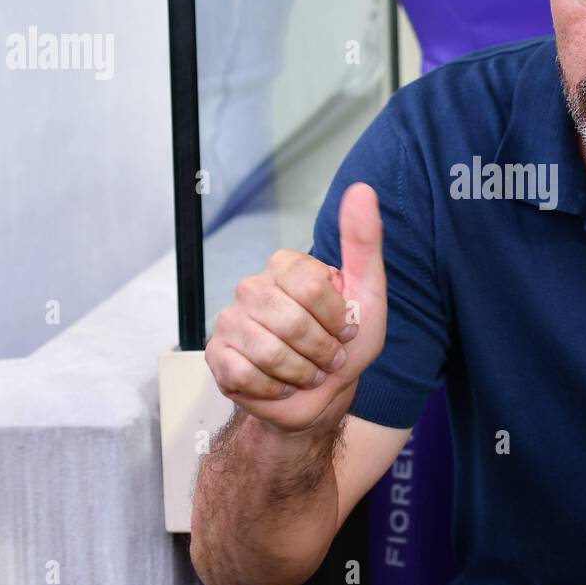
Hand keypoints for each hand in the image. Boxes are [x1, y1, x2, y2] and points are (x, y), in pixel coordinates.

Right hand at [204, 183, 387, 434]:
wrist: (322, 396)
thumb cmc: (345, 343)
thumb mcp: (368, 292)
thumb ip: (363, 241)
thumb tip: (362, 188)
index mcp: (286, 267)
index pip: (311, 285)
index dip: (335, 317)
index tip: (344, 328)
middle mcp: (252, 287)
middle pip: (291, 321)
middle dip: (320, 350)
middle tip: (327, 357)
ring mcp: (230, 320)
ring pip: (269, 351)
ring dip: (300, 372)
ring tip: (307, 372)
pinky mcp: (217, 356)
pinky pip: (244, 374)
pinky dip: (274, 388)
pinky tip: (281, 385)